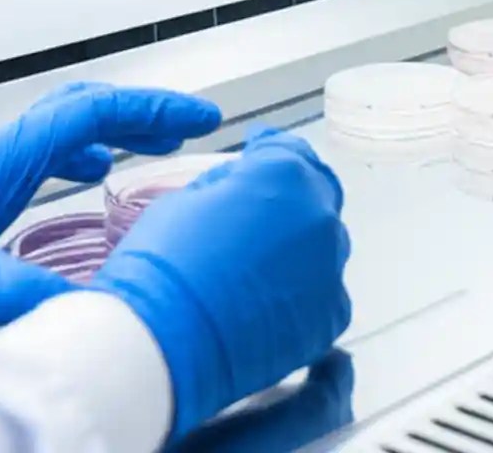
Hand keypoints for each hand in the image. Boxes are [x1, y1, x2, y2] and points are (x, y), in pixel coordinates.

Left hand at [0, 83, 221, 354]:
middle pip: (84, 112)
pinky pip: (46, 167)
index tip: (201, 117)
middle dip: (145, 112)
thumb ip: (27, 295)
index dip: (154, 110)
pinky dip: (84, 161)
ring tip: (157, 147)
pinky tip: (93, 183)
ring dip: (119, 132)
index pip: (91, 112)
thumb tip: (100, 308)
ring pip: (66, 136)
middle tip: (192, 126)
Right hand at [91, 129, 350, 441]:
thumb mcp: (185, 200)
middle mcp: (319, 217)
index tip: (261, 151)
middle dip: (289, 198)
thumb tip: (239, 192)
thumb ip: (228, 188)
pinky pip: (322, 294)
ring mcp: (330, 269)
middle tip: (259, 212)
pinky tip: (266, 302)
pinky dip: (301, 293)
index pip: (288, 151)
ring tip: (255, 267)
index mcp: (284, 176)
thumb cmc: (162, 266)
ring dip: (296, 249)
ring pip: (321, 248)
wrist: (163, 341)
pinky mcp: (329, 317)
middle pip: (314, 196)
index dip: (270, 150)